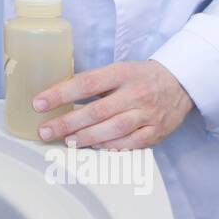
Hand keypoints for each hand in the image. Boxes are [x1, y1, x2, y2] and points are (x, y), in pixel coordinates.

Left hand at [30, 59, 194, 149]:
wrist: (180, 84)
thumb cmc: (140, 78)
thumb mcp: (118, 70)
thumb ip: (93, 82)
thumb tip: (56, 95)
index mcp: (122, 73)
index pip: (86, 83)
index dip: (60, 94)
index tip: (39, 103)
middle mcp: (135, 94)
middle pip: (97, 111)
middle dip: (67, 123)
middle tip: (45, 130)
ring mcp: (147, 115)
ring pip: (113, 129)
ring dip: (86, 138)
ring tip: (67, 141)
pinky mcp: (156, 132)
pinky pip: (131, 144)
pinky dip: (111, 147)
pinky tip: (95, 148)